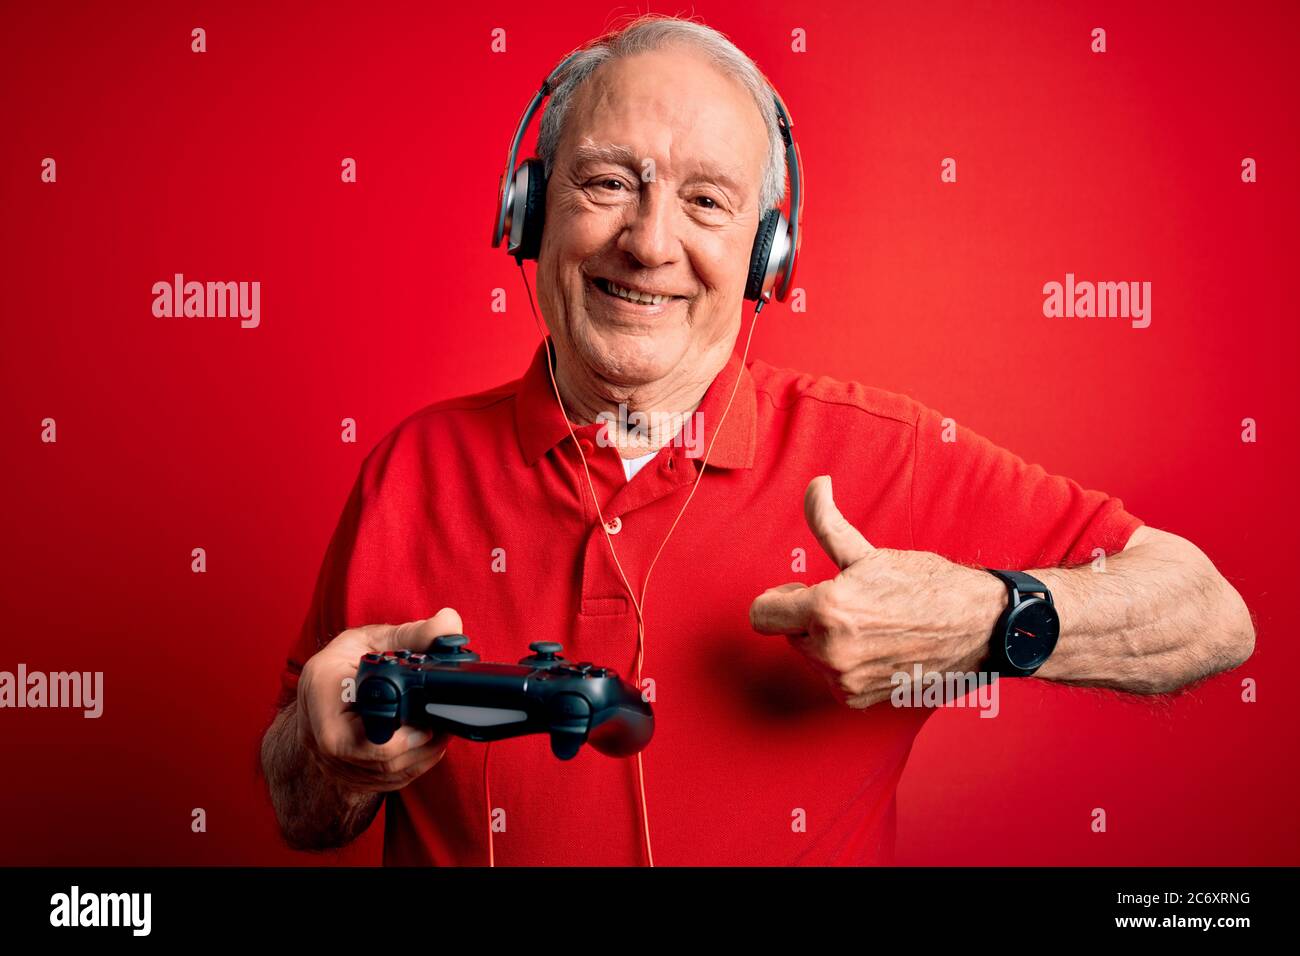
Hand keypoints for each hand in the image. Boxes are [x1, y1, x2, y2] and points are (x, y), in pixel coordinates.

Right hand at [294, 608, 462, 792]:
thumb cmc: (346, 661)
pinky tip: (426, 749)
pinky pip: (381, 782)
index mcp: (321, 689)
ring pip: (380, 776)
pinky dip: (409, 769)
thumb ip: (414, 633)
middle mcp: (316, 731)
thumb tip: (450, 623)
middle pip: (371, 760)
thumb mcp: (374, 638)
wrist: (321, 690)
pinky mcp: (344, 773)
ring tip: (441, 735)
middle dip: (415, 749)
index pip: (348, 736)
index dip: (392, 739)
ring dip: (417, 759)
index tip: (425, 726)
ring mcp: (328, 758)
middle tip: (442, 728)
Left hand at [749, 476, 1001, 708]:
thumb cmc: (928, 586)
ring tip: (868, 623)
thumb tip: (815, 485)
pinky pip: (830, 677)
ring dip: (825, 639)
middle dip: (807, 616)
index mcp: (826, 611)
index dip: (779, 598)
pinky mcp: (857, 699)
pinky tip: (875, 645)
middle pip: (787, 633)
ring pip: (809, 655)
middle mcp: (830, 652)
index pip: (761, 615)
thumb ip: (827, 522)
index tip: (802, 589)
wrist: (978, 627)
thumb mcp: (869, 553)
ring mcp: (844, 680)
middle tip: (850, 602)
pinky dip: (844, 662)